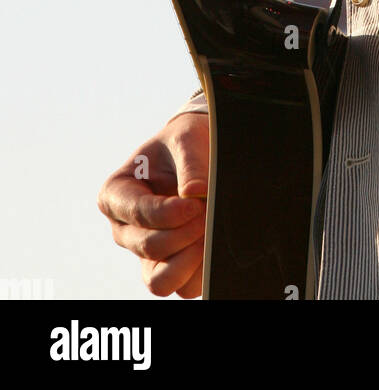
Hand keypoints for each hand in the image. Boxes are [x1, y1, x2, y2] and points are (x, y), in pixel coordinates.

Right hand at [97, 113, 209, 298]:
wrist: (200, 154)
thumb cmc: (185, 143)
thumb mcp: (185, 139)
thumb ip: (190, 162)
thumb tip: (194, 193)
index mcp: (116, 195)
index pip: (138, 213)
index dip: (169, 213)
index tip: (196, 203)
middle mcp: (125, 230)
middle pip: (150, 247)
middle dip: (185, 233)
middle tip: (208, 213)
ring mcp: (146, 253)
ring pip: (161, 280)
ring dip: (191, 260)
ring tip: (210, 233)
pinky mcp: (169, 267)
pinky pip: (182, 286)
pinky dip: (202, 271)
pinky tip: (215, 245)